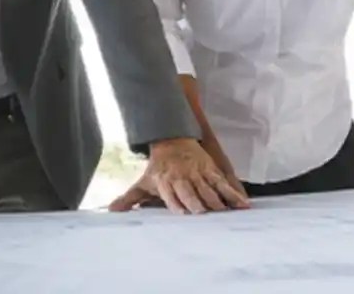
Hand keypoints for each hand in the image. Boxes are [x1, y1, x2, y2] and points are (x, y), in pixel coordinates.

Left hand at [108, 138, 250, 213]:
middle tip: (205, 212)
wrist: (172, 139)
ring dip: (217, 198)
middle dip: (198, 200)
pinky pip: (223, 183)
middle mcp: (183, 177)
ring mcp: (198, 173)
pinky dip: (232, 193)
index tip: (184, 212)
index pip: (172, 194)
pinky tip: (242, 204)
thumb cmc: (158, 168)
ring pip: (209, 187)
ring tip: (225, 210)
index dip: (178, 202)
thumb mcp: (143, 182)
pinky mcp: (211, 170)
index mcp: (166, 182)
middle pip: (192, 190)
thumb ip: (130, 199)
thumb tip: (111, 211)